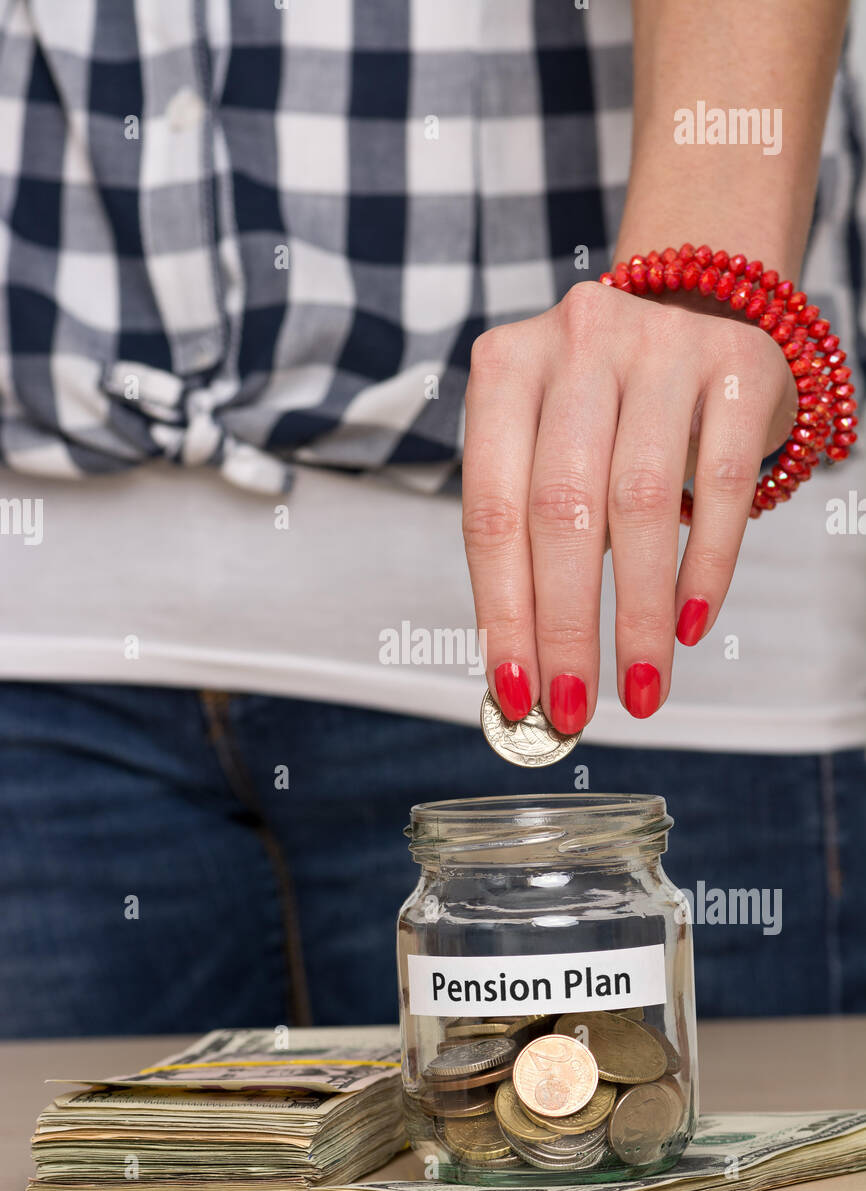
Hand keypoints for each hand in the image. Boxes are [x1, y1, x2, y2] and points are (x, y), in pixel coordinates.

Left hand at [462, 280, 797, 729]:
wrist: (696, 313)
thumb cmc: (602, 413)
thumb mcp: (546, 451)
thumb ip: (527, 543)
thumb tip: (520, 675)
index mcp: (504, 369)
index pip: (491, 511)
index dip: (503, 612)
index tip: (515, 691)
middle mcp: (576, 343)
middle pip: (563, 511)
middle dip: (566, 627)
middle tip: (573, 708)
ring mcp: (660, 345)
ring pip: (644, 505)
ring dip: (639, 615)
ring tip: (642, 688)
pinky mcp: (735, 365)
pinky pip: (725, 484)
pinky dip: (707, 569)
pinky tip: (690, 627)